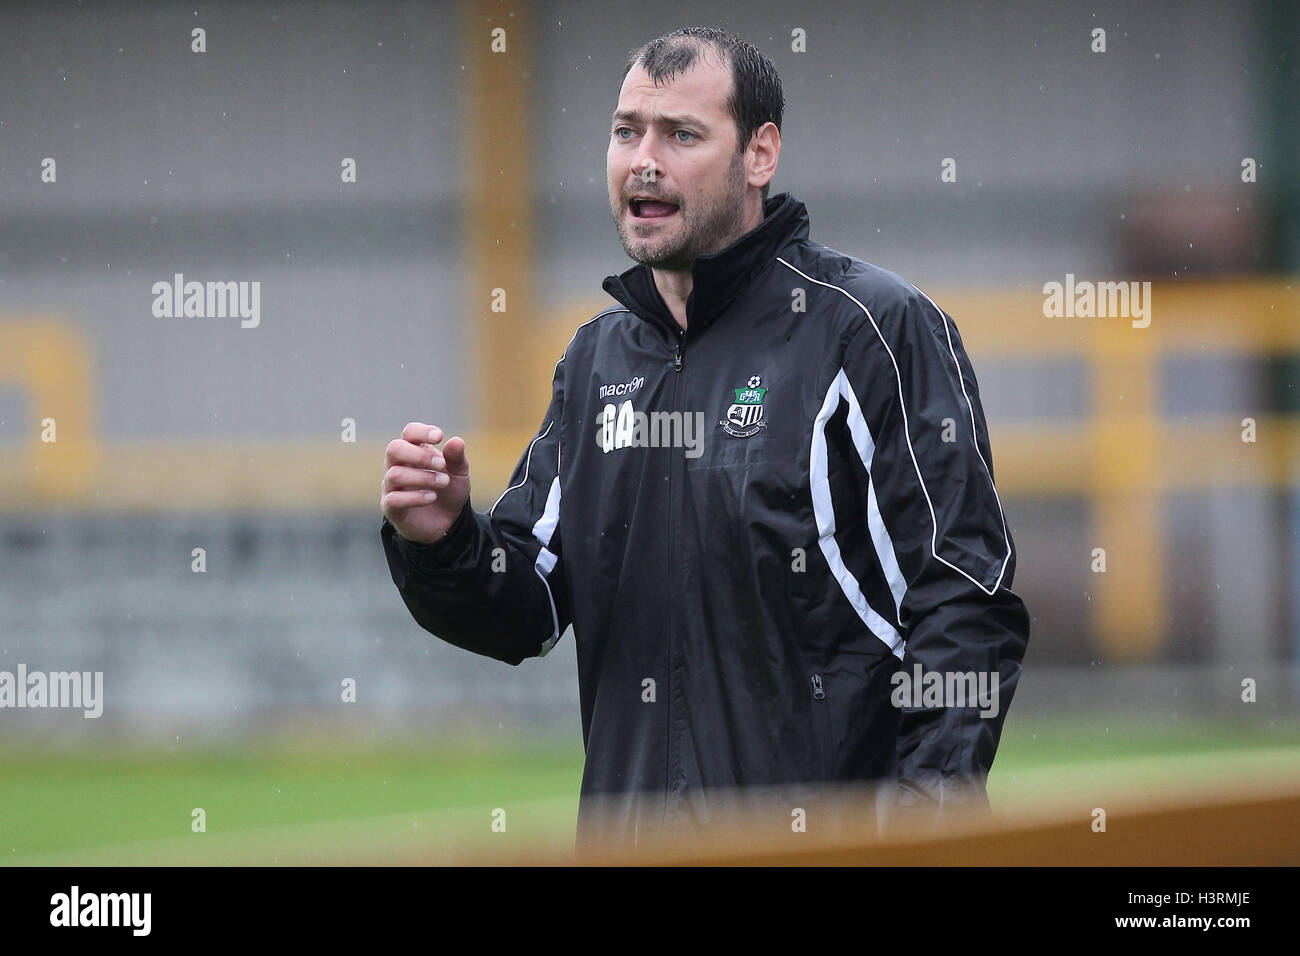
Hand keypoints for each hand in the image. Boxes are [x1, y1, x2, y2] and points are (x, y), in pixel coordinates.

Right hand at [381, 422, 470, 543]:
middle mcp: (398, 465)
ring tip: (444, 483)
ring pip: (395, 474)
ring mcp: (391, 486)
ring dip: (422, 477)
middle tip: (442, 464)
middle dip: (419, 454)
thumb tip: (456, 441)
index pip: (409, 432)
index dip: (421, 431)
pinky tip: (432, 497)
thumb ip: (457, 457)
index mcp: (414, 451)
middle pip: (394, 448)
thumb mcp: (459, 473)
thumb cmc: (449, 490)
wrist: (448, 522)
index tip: (439, 437)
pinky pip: (394, 499)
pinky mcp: (390, 507)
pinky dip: (415, 497)